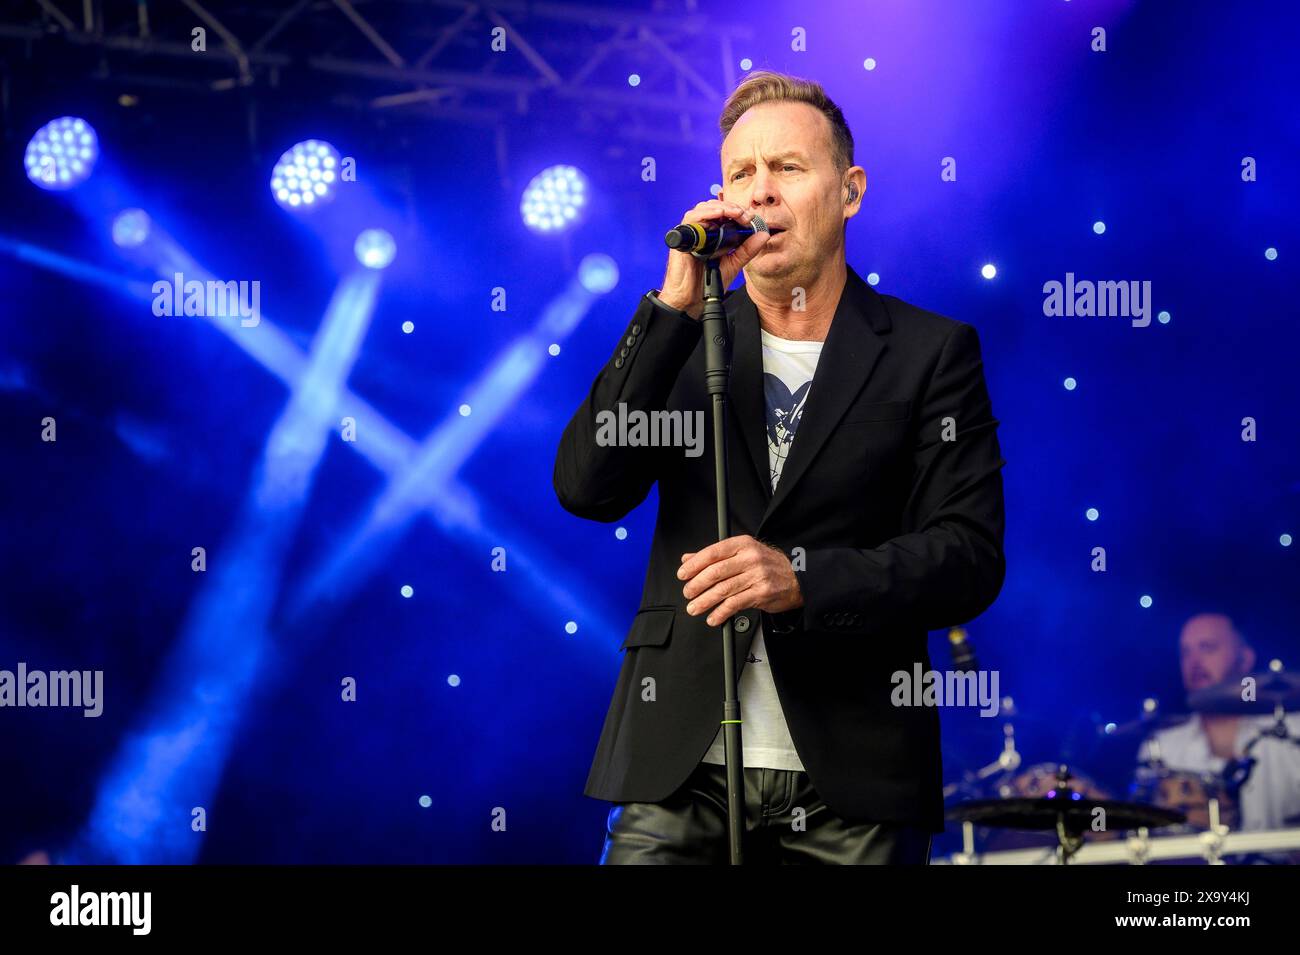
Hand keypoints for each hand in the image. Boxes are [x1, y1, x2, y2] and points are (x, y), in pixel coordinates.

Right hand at [659, 199, 770, 318]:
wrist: (691, 301)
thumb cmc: (707, 284)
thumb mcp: (734, 264)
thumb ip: (747, 249)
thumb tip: (763, 234)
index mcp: (712, 235)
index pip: (724, 214)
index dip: (737, 211)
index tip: (750, 217)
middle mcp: (701, 232)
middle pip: (714, 207)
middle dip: (731, 208)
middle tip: (744, 215)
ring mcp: (691, 234)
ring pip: (702, 208)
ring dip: (721, 207)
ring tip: (735, 213)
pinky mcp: (682, 238)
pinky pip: (691, 219)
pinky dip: (705, 213)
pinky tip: (718, 214)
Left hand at [678, 535, 802, 626]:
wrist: (798, 578)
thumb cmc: (768, 565)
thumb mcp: (743, 553)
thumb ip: (715, 556)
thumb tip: (688, 558)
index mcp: (743, 545)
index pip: (713, 552)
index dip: (694, 564)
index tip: (683, 574)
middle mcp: (750, 558)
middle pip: (716, 572)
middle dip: (697, 585)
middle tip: (688, 593)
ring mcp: (757, 576)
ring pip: (724, 589)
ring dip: (705, 601)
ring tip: (695, 608)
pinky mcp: (761, 593)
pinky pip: (735, 604)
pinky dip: (721, 613)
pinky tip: (713, 617)